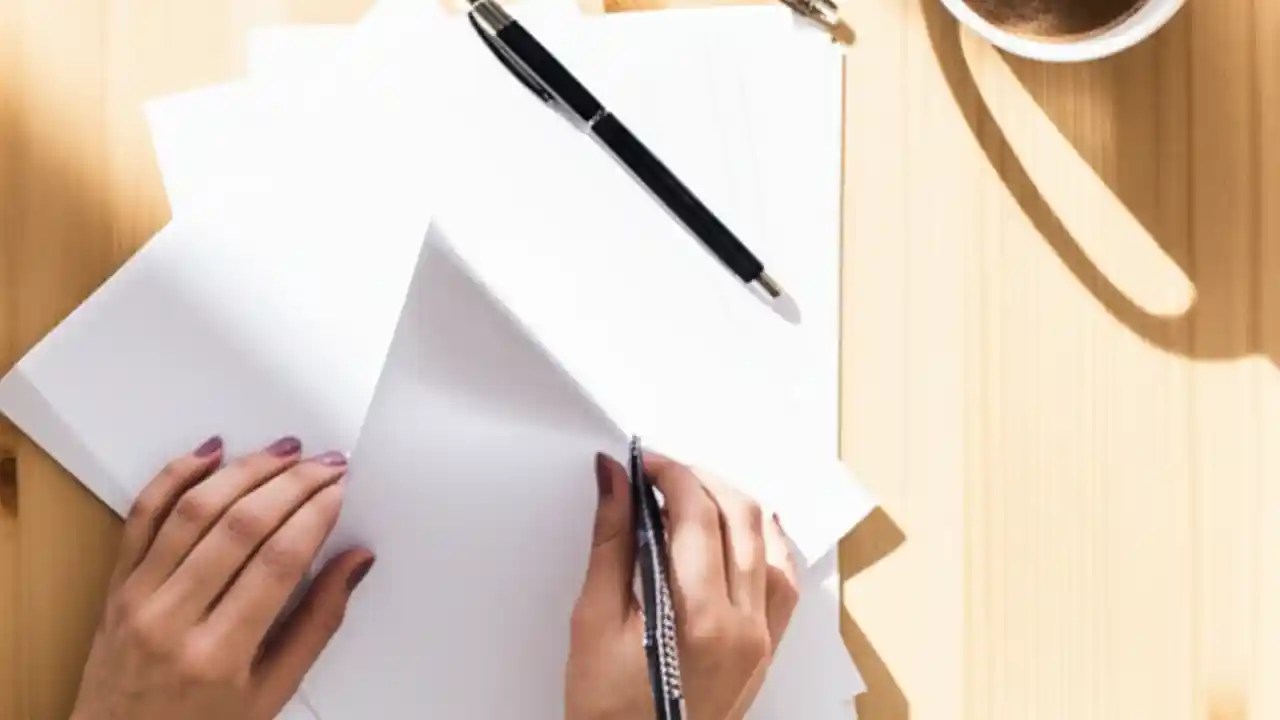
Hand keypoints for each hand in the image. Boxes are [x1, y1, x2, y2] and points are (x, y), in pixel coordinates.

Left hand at [71, 436, 374, 719]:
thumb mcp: (272, 692)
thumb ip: (317, 623)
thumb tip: (356, 561)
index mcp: (219, 656)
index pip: (278, 563)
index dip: (316, 516)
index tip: (342, 489)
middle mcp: (171, 620)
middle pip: (240, 527)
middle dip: (292, 484)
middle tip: (327, 462)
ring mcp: (137, 597)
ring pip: (193, 511)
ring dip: (244, 470)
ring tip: (285, 450)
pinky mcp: (115, 582)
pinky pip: (142, 515)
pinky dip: (175, 475)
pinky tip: (212, 452)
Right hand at [565, 453, 798, 719]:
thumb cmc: (607, 713)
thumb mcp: (594, 624)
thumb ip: (612, 543)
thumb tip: (616, 481)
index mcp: (698, 618)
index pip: (696, 514)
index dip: (670, 474)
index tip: (642, 461)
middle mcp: (743, 625)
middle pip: (739, 518)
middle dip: (700, 480)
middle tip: (661, 472)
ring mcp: (762, 638)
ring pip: (768, 542)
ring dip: (733, 504)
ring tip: (695, 492)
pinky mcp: (767, 649)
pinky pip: (785, 581)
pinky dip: (769, 543)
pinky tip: (752, 526)